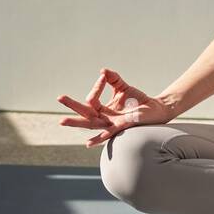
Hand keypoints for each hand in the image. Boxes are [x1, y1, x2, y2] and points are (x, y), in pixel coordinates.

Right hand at [58, 68, 174, 147]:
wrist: (155, 109)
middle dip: (72, 105)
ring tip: (63, 120)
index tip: (103, 76)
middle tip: (59, 97)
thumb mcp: (123, 87)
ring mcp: (112, 123)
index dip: (96, 87)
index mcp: (104, 109)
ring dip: (77, 122)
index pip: (92, 99)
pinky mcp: (122, 126)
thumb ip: (113, 79)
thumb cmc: (138, 100)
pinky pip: (108, 133)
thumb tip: (103, 70)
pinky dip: (99, 137)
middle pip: (84, 113)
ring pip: (91, 124)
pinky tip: (89, 143)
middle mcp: (105, 118)